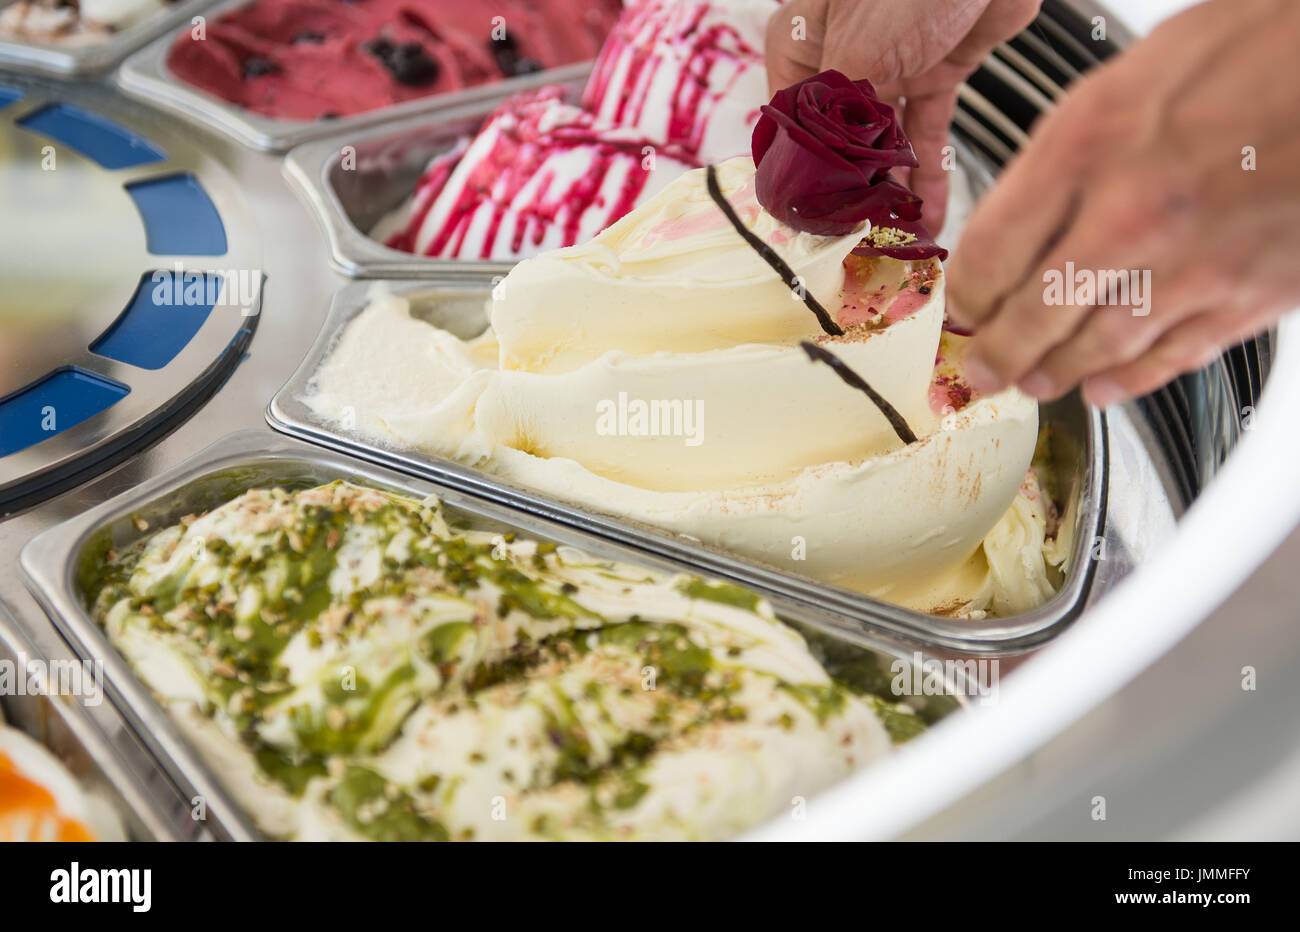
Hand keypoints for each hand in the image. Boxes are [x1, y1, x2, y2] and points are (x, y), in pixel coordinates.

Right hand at [766, 0, 1039, 231]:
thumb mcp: (856, 55)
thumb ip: (835, 122)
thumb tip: (817, 184)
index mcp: (800, 44)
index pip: (788, 125)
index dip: (799, 175)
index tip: (810, 224)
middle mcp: (839, 56)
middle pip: (837, 139)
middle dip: (849, 192)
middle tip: (857, 244)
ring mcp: (889, 63)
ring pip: (883, 143)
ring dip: (891, 192)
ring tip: (895, 240)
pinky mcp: (937, 68)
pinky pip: (927, 133)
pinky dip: (930, 175)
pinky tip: (929, 217)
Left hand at [947, 0, 1299, 406]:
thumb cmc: (1260, 48)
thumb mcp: (1130, 75)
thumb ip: (1068, 152)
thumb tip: (1021, 212)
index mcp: (1090, 147)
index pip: (990, 252)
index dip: (964, 295)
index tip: (959, 308)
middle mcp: (1133, 214)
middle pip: (1033, 315)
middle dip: (995, 354)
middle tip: (978, 371)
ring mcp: (1193, 263)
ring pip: (1098, 347)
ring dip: (1054, 372)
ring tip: (1031, 381)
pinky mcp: (1252, 293)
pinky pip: (1174, 355)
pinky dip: (1132, 380)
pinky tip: (1104, 387)